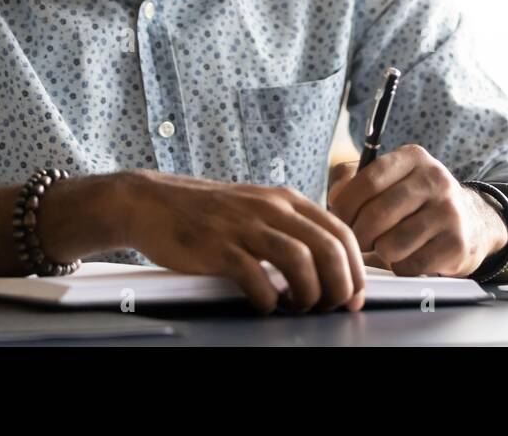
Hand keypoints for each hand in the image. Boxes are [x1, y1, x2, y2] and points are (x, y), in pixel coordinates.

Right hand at [120, 170, 366, 314]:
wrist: (152, 202)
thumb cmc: (208, 212)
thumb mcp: (257, 207)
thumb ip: (291, 228)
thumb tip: (329, 264)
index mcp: (285, 200)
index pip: (340, 231)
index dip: (355, 269)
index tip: (355, 295)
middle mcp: (270, 209)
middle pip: (328, 248)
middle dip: (339, 286)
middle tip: (331, 307)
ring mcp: (244, 226)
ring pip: (300, 261)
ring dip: (308, 295)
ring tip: (298, 307)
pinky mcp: (218, 248)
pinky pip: (257, 279)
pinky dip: (269, 300)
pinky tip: (265, 305)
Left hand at [327, 144, 507, 277]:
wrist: (470, 222)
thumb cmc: (413, 202)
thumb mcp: (387, 178)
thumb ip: (351, 179)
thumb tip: (335, 198)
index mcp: (412, 157)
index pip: (366, 181)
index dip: (345, 207)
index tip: (342, 219)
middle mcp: (434, 178)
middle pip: (375, 216)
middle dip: (359, 235)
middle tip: (360, 240)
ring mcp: (449, 211)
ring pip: (390, 245)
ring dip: (381, 253)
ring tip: (386, 246)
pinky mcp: (456, 244)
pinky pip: (409, 266)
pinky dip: (400, 267)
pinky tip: (408, 257)